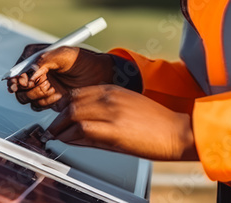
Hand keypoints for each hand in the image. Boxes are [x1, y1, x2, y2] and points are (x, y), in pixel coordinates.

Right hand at [6, 45, 112, 111]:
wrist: (99, 77)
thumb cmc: (84, 61)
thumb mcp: (65, 54)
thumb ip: (45, 60)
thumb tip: (30, 71)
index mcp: (37, 56)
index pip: (19, 67)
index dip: (18, 76)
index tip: (25, 81)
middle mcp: (35, 71)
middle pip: (17, 84)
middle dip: (26, 88)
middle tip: (38, 86)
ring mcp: (40, 85)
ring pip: (25, 96)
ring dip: (38, 95)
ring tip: (52, 89)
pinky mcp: (46, 98)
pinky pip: (36, 105)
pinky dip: (45, 103)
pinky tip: (57, 97)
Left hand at [45, 84, 197, 160]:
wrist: (177, 131)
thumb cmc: (157, 122)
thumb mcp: (128, 106)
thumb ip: (105, 110)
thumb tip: (84, 122)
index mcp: (114, 89)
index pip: (78, 93)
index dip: (64, 105)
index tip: (59, 114)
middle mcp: (109, 98)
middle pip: (72, 103)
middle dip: (58, 117)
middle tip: (53, 128)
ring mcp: (110, 113)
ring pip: (73, 115)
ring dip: (60, 128)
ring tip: (56, 136)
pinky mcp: (113, 131)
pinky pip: (82, 130)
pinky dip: (71, 137)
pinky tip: (68, 141)